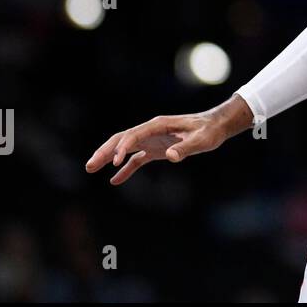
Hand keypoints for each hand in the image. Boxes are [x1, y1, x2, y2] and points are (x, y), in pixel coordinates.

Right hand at [85, 96, 251, 184]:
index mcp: (158, 125)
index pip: (134, 135)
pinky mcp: (156, 149)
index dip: (122, 148)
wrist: (216, 126)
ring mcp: (152, 140)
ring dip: (108, 158)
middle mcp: (151, 131)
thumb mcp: (201, 140)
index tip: (113, 163)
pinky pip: (136, 159)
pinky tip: (115, 180)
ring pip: (125, 148)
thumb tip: (171, 157)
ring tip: (91, 169)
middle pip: (122, 139)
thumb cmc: (209, 131)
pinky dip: (125, 168)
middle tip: (89, 166)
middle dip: (104, 151)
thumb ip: (186, 148)